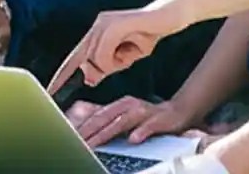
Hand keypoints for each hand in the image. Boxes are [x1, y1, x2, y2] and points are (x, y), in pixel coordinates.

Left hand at [47, 5, 181, 93]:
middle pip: (85, 60)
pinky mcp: (113, 25)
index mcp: (97, 32)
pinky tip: (131, 50)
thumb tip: (89, 79)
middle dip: (101, 69)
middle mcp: (97, 25)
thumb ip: (106, 67)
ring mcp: (103, 23)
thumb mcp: (126, 58)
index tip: (50, 91)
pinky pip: (104, 53)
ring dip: (114, 64)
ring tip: (132, 52)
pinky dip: (117, 59)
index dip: (63, 74)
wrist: (169, 17)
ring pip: (95, 59)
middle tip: (124, 59)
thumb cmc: (148, 36)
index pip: (76, 56)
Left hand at [65, 97, 192, 147]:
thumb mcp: (126, 117)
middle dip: (90, 131)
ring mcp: (144, 112)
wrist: (178, 112)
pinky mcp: (159, 120)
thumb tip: (87, 127)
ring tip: (95, 143)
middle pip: (105, 118)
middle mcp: (129, 105)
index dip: (83, 127)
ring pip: (122, 122)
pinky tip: (133, 139)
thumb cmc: (148, 118)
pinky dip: (141, 132)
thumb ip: (109, 121)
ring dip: (107, 133)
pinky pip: (149, 126)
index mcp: (119, 105)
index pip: (97, 116)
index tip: (70, 138)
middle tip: (78, 143)